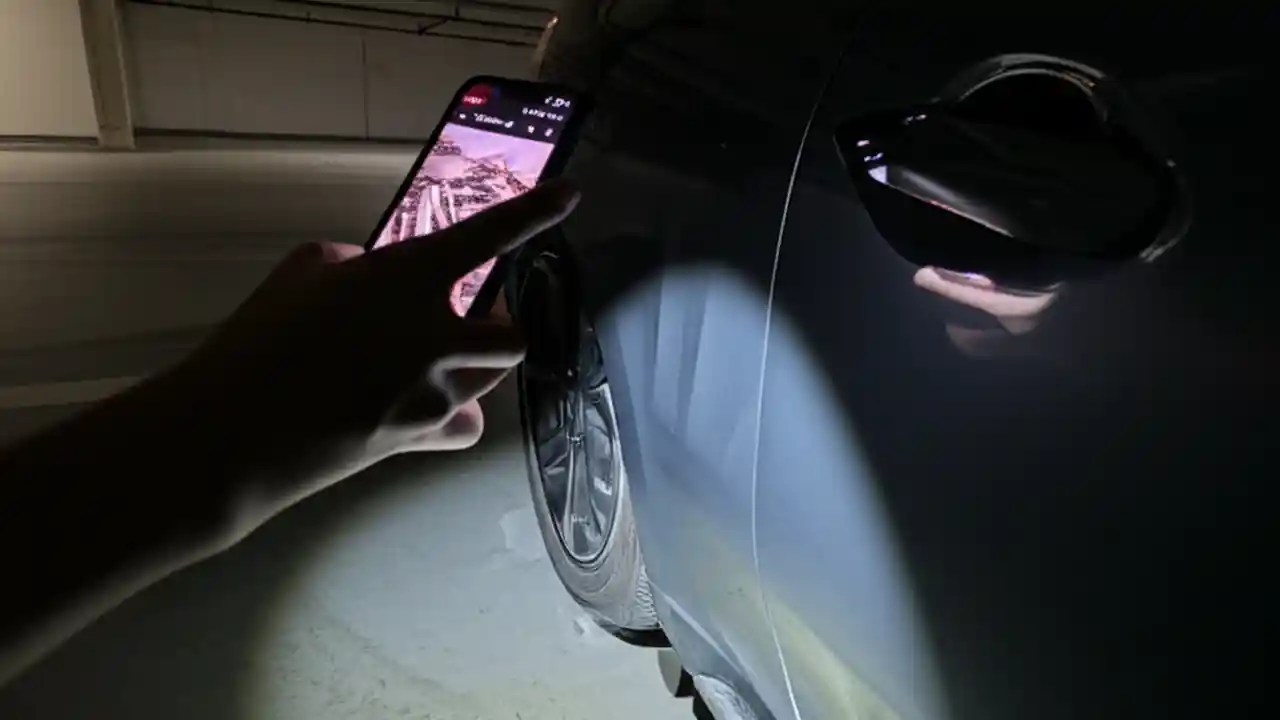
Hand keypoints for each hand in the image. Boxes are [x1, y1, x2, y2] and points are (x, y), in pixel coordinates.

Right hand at [174, 180, 579, 531]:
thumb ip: (350, 262)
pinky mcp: (423, 437)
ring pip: (491, 376)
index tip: (569, 195)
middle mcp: (437, 334)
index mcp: (406, 278)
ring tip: (434, 360)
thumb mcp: (301, 272)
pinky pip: (466, 424)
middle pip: (511, 332)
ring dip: (475, 363)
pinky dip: (453, 415)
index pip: (488, 236)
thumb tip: (368, 272)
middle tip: (467, 318)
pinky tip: (422, 409)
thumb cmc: (258, 341)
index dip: (533, 212)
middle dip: (499, 324)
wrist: (235, 433)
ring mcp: (436, 391)